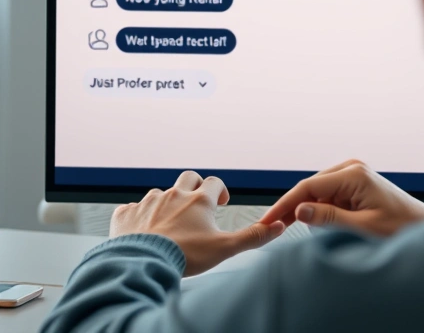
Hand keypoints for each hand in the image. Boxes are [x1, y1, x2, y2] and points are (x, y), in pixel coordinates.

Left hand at [110, 171, 285, 276]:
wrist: (142, 263)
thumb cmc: (185, 255)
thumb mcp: (225, 248)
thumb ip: (253, 237)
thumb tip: (280, 226)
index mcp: (198, 200)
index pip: (214, 182)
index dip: (220, 191)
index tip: (221, 203)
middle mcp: (173, 195)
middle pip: (187, 178)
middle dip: (194, 187)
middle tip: (197, 204)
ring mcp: (147, 203)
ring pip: (160, 193)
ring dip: (166, 202)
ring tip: (170, 221)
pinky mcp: (125, 215)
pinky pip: (131, 208)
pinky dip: (138, 215)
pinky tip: (142, 228)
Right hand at [260, 159, 423, 236]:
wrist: (422, 226)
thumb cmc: (401, 227)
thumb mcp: (362, 227)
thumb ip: (329, 218)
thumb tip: (299, 210)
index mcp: (354, 174)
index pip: (308, 187)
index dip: (284, 205)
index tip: (267, 221)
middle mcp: (352, 168)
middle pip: (309, 188)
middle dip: (295, 209)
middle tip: (275, 231)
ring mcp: (353, 174)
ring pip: (317, 194)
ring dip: (312, 212)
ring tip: (322, 231)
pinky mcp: (354, 183)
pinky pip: (328, 197)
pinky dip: (323, 212)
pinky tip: (329, 225)